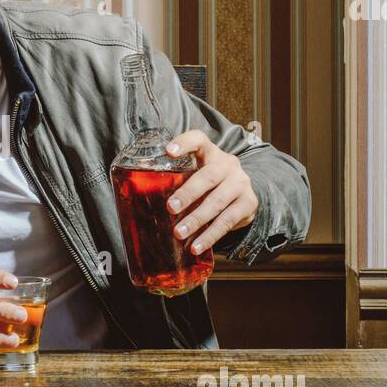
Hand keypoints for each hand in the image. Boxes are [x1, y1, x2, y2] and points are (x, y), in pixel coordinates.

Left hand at [164, 129, 257, 256]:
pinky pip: (227, 221)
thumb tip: (139, 197)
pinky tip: (197, 246)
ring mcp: (240, 183)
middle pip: (207, 176)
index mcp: (210, 152)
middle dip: (188, 193)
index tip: (168, 152)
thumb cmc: (209, 183)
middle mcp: (227, 164)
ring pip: (218, 201)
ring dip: (197, 219)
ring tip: (179, 233)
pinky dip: (211, 235)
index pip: (198, 139)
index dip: (184, 143)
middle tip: (171, 208)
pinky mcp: (248, 204)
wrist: (244, 194)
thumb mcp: (197, 173)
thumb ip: (178, 178)